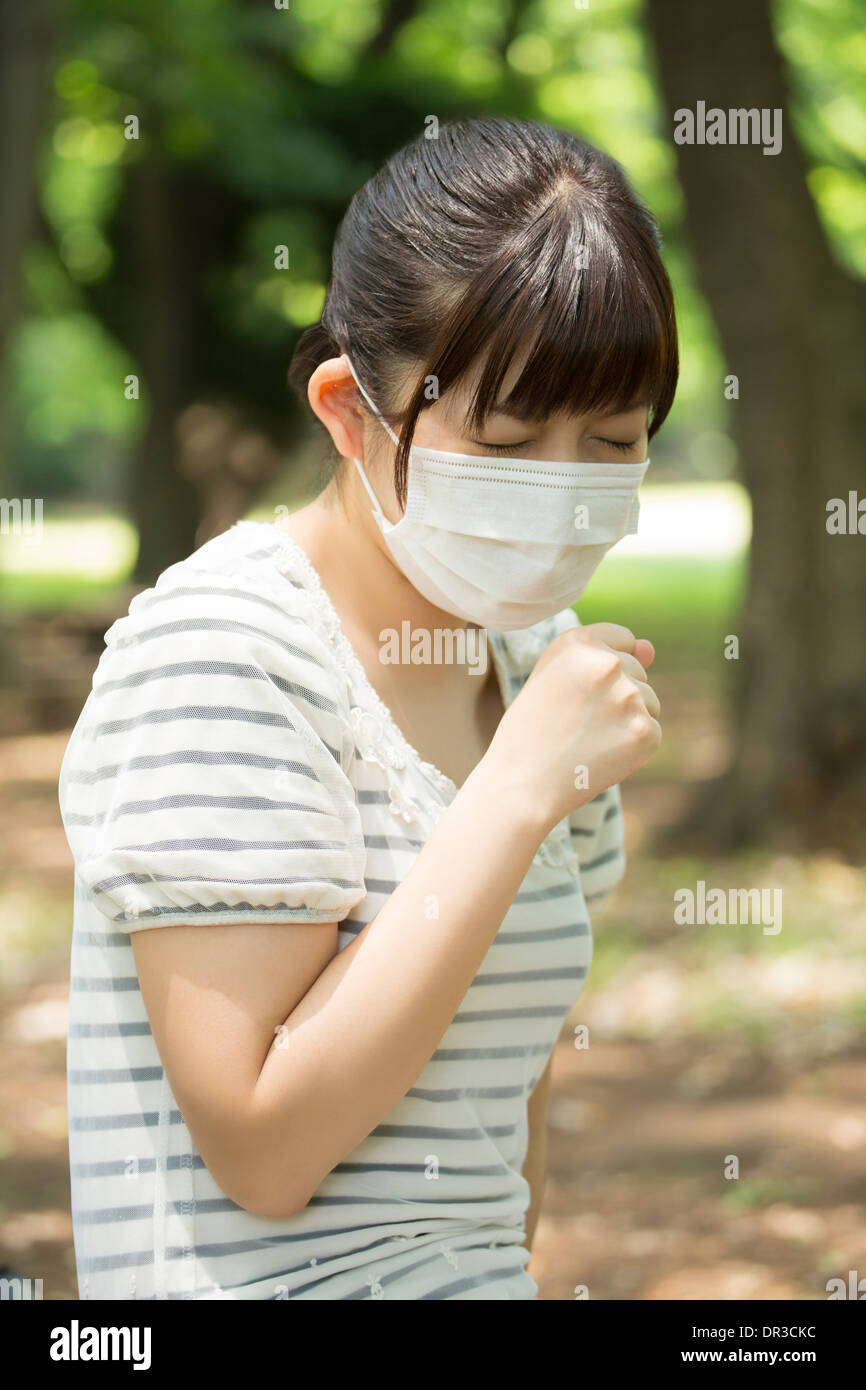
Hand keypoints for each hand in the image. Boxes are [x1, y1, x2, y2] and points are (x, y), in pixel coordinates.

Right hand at [482, 622, 660, 831]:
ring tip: (586, 740)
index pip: (623, 639)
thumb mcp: (557, 680)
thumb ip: (606, 657)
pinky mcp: (644, 731)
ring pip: (649, 703)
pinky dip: (633, 748)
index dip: (604, 671)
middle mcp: (606, 662)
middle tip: (575, 723)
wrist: (521, 784)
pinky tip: (601, 756)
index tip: (582, 692)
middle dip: (617, 697)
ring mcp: (629, 697)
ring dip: (627, 721)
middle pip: (638, 673)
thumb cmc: (532, 731)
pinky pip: (652, 732)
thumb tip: (651, 648)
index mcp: (578, 641)